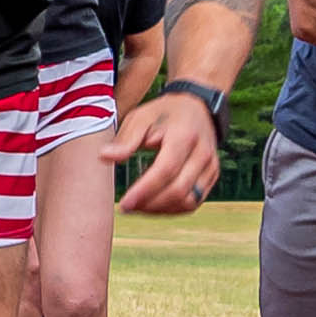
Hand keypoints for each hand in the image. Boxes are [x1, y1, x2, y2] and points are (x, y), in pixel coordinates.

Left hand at [110, 87, 222, 214]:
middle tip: (126, 207)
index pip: (166, 170)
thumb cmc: (163, 113)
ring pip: (188, 202)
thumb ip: (125, 140)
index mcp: (184, 136)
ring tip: (138, 207)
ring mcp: (211, 166)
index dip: (145, 190)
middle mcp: (203, 153)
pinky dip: (173, 209)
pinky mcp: (212, 176)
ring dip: (161, 210)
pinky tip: (154, 206)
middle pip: (178, 191)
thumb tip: (104, 157)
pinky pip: (194, 202)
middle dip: (150, 204)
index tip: (124, 203)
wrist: (196, 106)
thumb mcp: (141, 118)